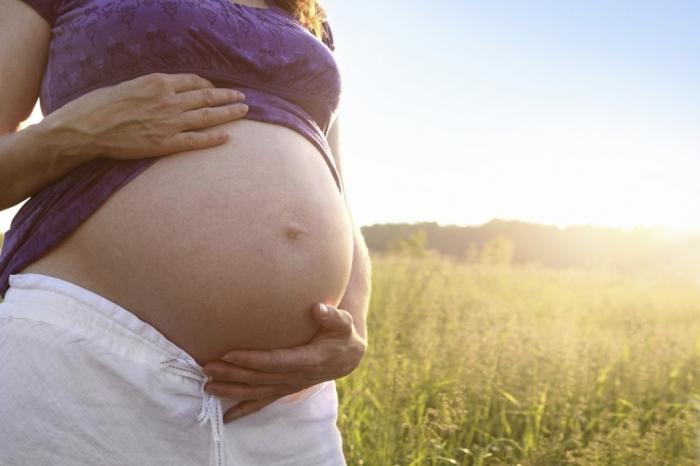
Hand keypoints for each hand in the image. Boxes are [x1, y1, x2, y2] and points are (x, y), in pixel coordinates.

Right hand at [42, 72, 248, 160]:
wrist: (86, 129)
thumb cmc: (100, 105)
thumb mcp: (128, 86)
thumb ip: (152, 89)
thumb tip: (166, 91)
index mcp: (158, 83)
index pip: (193, 81)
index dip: (207, 84)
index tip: (215, 87)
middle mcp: (168, 101)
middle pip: (206, 96)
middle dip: (227, 96)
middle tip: (242, 97)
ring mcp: (169, 123)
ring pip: (207, 116)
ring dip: (228, 113)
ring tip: (243, 111)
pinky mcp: (165, 144)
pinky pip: (196, 140)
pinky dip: (214, 138)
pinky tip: (227, 136)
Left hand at [202, 303, 366, 422]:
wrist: (346, 357)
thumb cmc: (341, 336)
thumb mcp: (343, 324)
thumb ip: (333, 317)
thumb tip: (319, 308)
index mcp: (307, 360)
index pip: (275, 361)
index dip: (252, 360)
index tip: (229, 354)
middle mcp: (295, 377)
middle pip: (259, 378)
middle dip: (232, 373)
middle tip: (207, 367)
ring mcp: (288, 386)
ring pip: (256, 392)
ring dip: (232, 389)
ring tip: (208, 385)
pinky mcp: (284, 389)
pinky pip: (263, 402)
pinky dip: (244, 409)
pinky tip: (227, 416)